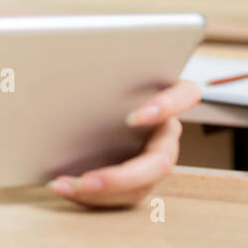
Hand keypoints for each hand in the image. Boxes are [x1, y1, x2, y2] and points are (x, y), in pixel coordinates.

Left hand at [48, 78, 199, 208]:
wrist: (76, 104)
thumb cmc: (94, 78)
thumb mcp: (99, 68)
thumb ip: (97, 64)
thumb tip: (66, 51)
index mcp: (166, 97)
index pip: (185, 94)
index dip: (166, 106)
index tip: (132, 117)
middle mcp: (164, 132)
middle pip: (160, 162)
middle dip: (122, 177)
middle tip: (87, 180)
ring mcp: (151, 159)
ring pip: (139, 187)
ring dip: (101, 192)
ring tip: (65, 186)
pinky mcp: (132, 179)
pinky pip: (118, 196)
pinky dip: (90, 196)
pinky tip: (63, 186)